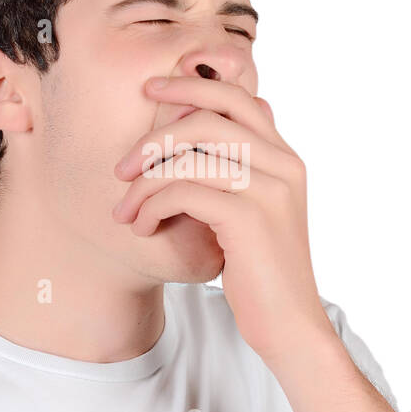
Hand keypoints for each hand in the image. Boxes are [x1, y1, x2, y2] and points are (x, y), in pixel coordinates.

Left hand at [112, 76, 332, 365]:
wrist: (290, 325)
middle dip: (153, 139)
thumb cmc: (261, 273)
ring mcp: (270, 188)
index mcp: (286, 158)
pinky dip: (152, 206)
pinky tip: (144, 227)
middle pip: (206, 119)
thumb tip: (191, 134)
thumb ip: (234, 172)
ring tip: (125, 211)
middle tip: (121, 168)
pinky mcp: (250, 216)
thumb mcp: (253, 213)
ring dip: (144, 183)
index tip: (150, 90)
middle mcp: (284, 165)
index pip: (238, 98)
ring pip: (189, 157)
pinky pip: (183, 191)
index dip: (191, 86)